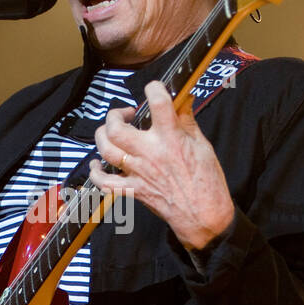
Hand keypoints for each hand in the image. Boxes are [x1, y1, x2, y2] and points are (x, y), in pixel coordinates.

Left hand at [90, 79, 234, 249]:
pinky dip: (96, 173)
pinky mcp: (133, 190)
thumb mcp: (202, 145)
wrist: (204, 216)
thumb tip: (183, 99)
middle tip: (127, 114)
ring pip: (106, 150)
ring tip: (112, 131)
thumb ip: (187, 120)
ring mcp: (138, 172)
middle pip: (116, 128)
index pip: (158, 103)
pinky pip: (105, 182)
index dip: (154, 88)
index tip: (154, 88)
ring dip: (103, 136)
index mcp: (170, 139)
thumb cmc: (207, 182)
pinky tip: (98, 164)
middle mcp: (149, 153)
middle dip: (116, 115)